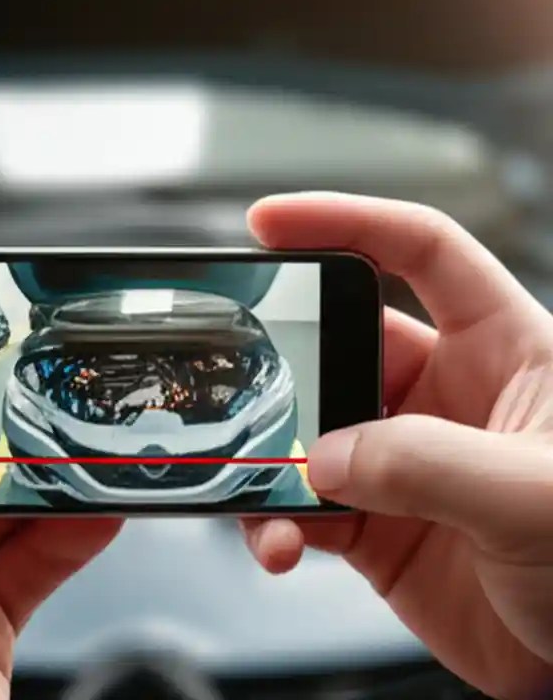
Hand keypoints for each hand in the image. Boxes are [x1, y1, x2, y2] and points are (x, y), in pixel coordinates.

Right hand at [240, 193, 552, 698]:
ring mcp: (408, 464)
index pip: (421, 253)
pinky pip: (301, 510)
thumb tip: (323, 456)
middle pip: (340, 345)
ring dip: (269, 460)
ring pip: (307, 433)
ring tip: (262, 489)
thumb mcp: (531, 495)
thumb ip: (423, 462)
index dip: (346, 222)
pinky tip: (278, 543)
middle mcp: (449, 398)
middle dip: (284, 364)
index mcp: (507, 351)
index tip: (269, 221)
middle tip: (240, 381)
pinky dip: (273, 523)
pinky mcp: (378, 527)